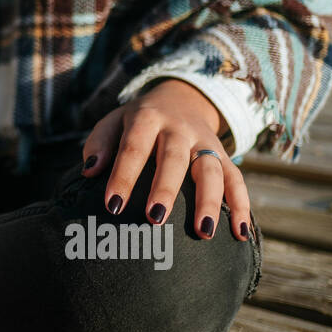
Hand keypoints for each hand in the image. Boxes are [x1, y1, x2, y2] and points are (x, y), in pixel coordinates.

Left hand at [80, 79, 252, 240]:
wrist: (181, 99)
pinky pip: (237, 179)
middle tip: (155, 219)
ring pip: (212, 169)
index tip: (112, 206)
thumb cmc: (137, 121)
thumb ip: (99, 144)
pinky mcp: (224, 155)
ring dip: (209, 201)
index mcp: (147, 118)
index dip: (123, 176)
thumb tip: (89, 170)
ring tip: (203, 233)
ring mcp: (205, 141)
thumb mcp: (114, 122)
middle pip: (174, 158)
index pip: (133, 148)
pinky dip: (241, 205)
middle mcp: (179, 128)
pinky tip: (239, 233)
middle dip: (166, 189)